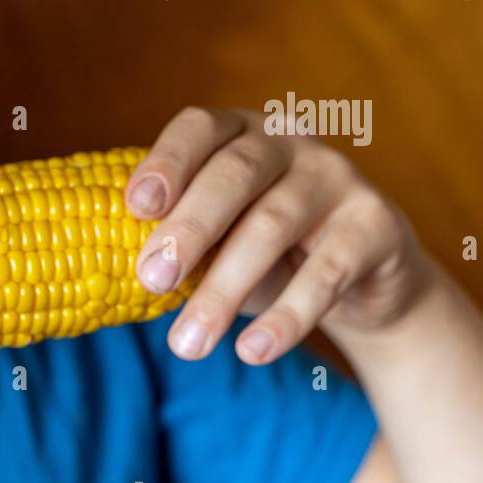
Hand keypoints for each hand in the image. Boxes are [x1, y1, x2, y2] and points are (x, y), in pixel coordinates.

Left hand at [126, 107, 433, 363]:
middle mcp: (288, 142)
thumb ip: (177, 244)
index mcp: (237, 134)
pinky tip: (252, 352)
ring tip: (187, 344)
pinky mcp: (375, 224)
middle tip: (150, 280)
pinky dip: (287, 316)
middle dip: (188, 228)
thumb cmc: (264, 255)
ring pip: (272, 227)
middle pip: (234, 175)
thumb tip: (108, 276)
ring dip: (224, 290)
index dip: (167, 162)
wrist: (362, 284)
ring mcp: (337, 178)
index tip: (134, 206)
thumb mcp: (218, 242)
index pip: (198, 129)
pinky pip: (327, 273)